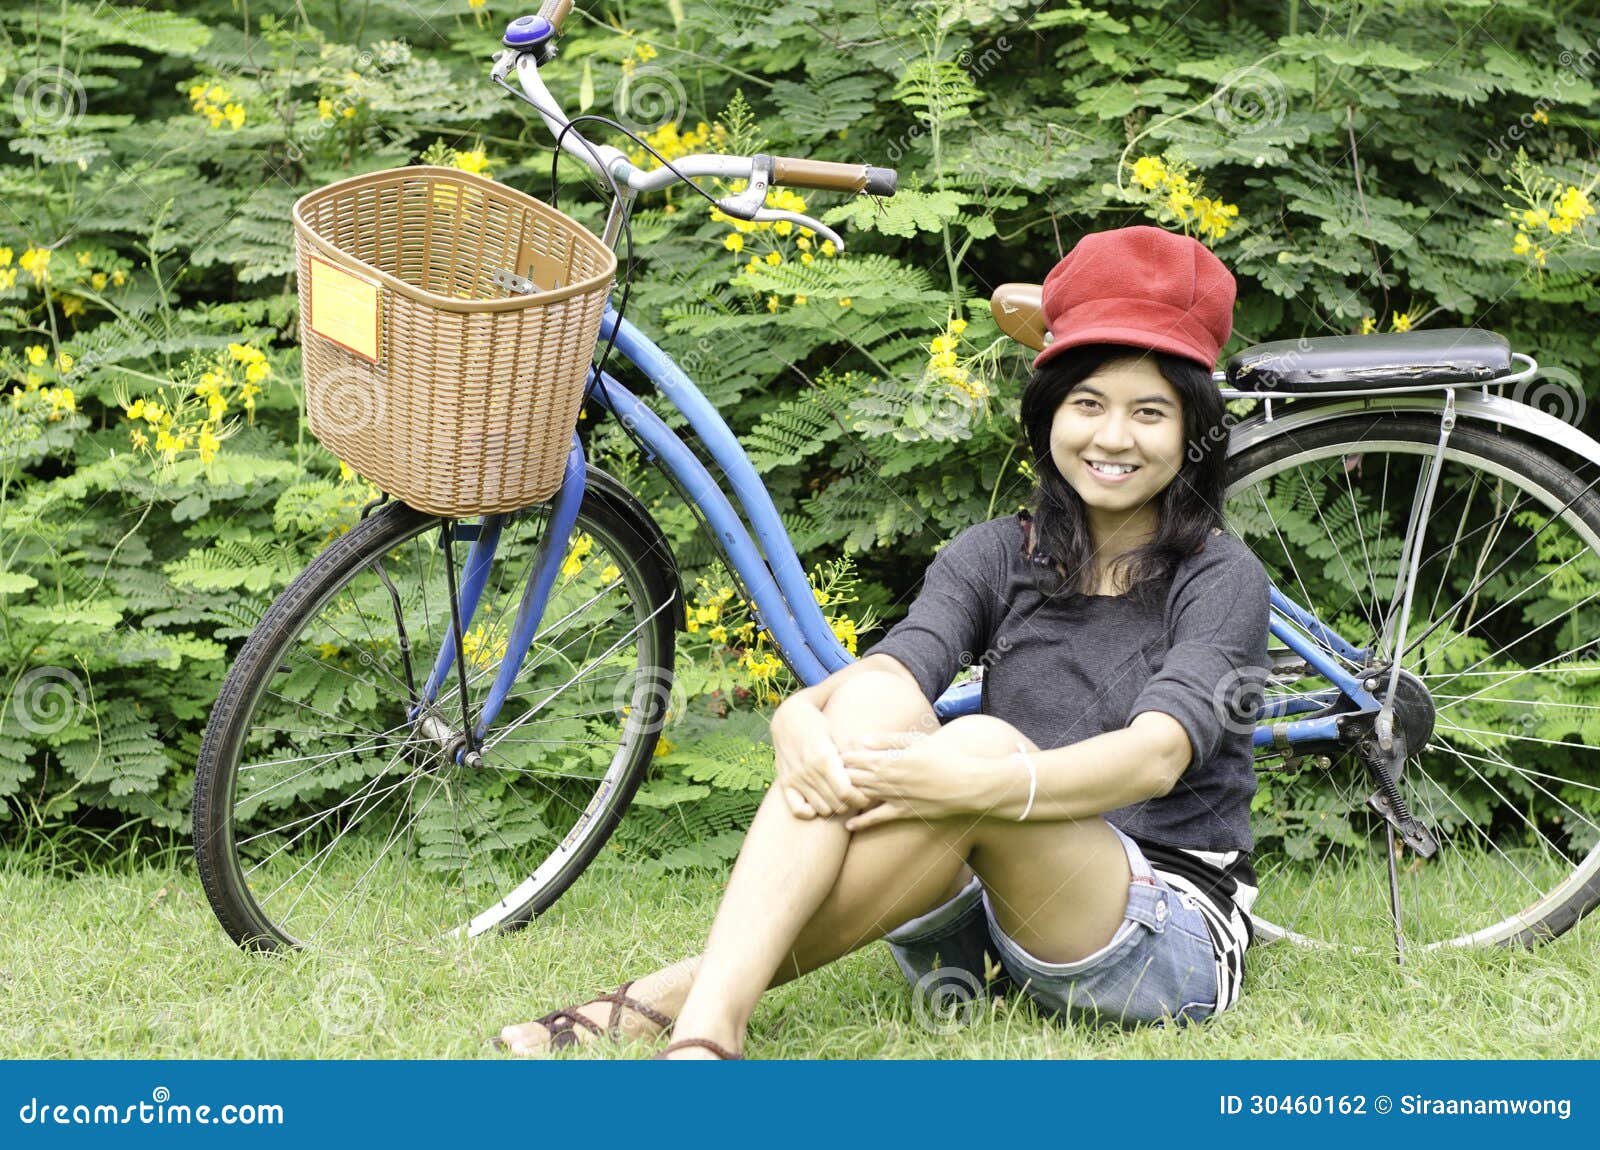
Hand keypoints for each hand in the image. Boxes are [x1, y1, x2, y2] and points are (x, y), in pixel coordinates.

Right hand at [770, 697, 871, 818]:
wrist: (787, 717)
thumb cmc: (818, 723)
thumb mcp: (837, 733)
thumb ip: (851, 752)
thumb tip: (870, 765)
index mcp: (824, 758)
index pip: (845, 792)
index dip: (859, 798)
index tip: (866, 796)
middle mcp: (809, 771)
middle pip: (836, 803)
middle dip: (851, 804)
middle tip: (857, 798)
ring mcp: (795, 778)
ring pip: (822, 809)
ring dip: (834, 807)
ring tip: (840, 799)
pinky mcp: (785, 782)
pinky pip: (797, 810)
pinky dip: (809, 812)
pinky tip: (818, 804)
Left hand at [837, 729, 987, 831]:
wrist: (969, 782)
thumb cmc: (945, 755)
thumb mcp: (916, 740)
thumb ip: (887, 740)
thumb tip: (860, 739)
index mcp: (891, 758)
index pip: (855, 758)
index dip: (839, 758)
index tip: (828, 756)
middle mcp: (890, 780)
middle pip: (854, 778)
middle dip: (837, 777)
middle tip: (822, 777)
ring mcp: (896, 798)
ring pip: (863, 797)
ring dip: (846, 797)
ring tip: (829, 797)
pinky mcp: (906, 812)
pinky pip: (879, 819)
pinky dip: (862, 822)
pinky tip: (849, 825)